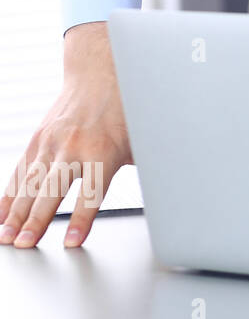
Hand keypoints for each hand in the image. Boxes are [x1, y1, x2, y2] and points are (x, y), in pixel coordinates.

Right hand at [0, 21, 132, 248]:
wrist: (100, 73)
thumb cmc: (128, 111)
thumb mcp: (142, 140)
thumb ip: (140, 169)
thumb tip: (163, 195)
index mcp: (102, 150)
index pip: (90, 193)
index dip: (81, 219)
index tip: (71, 242)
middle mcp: (72, 147)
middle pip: (51, 191)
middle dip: (37, 221)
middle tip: (27, 245)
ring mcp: (51, 142)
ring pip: (29, 184)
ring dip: (16, 214)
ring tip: (8, 238)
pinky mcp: (38, 139)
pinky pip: (19, 172)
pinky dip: (9, 195)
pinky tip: (2, 217)